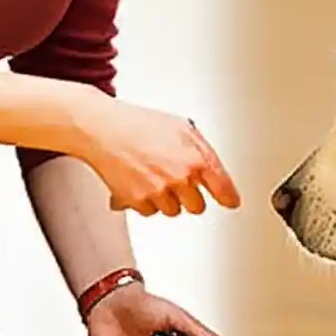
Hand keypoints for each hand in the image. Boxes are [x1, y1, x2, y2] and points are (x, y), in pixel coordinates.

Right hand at [73, 95, 240, 216]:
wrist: (104, 129)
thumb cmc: (139, 124)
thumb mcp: (181, 127)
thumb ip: (202, 151)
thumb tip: (214, 172)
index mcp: (195, 157)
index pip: (223, 189)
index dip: (228, 197)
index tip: (231, 201)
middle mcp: (180, 177)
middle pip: (198, 207)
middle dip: (190, 196)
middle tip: (177, 179)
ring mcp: (159, 191)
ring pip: (174, 211)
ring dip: (167, 199)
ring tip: (153, 175)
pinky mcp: (139, 201)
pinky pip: (151, 211)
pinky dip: (146, 201)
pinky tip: (139, 180)